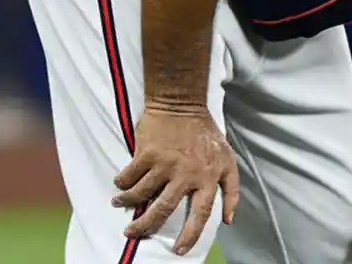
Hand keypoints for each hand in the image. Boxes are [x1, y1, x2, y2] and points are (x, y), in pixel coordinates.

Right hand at [111, 107, 239, 254]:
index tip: (179, 250)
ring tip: (119, 204)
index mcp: (208, 177)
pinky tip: (120, 185)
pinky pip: (130, 175)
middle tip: (133, 234)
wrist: (182, 104)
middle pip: (163, 209)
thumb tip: (229, 220)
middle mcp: (186, 173)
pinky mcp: (147, 152)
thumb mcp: (228, 160)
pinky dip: (122, 183)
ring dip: (127, 203)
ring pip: (141, 194)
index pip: (201, 214)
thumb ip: (232, 191)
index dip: (190, 235)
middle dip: (146, 226)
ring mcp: (165, 163)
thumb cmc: (206, 134)